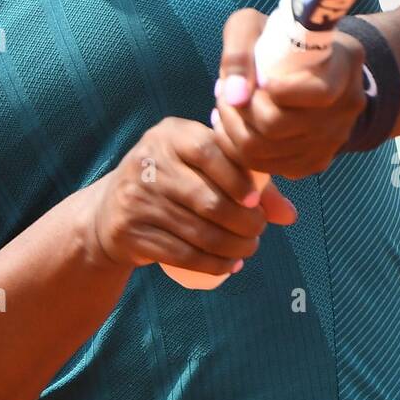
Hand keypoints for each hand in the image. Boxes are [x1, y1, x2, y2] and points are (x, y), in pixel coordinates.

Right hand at [85, 116, 294, 277]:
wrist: (109, 211)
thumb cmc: (171, 182)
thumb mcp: (199, 167)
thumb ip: (246, 181)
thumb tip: (289, 215)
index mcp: (169, 135)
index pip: (207, 150)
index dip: (236, 177)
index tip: (254, 200)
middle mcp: (148, 161)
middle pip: (206, 198)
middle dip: (242, 222)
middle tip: (257, 232)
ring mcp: (136, 198)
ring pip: (197, 231)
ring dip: (232, 247)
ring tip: (248, 249)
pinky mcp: (130, 232)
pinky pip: (181, 254)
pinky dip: (211, 264)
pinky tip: (229, 265)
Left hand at [211, 8, 366, 178]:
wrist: (306, 64)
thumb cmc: (277, 39)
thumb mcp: (254, 25)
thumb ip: (239, 52)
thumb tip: (234, 96)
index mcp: (345, 64)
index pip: (318, 92)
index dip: (276, 90)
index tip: (257, 77)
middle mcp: (348, 105)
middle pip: (278, 126)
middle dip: (239, 110)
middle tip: (225, 93)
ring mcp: (335, 139)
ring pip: (265, 152)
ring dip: (232, 130)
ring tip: (225, 107)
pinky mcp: (316, 161)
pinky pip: (268, 167)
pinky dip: (239, 149)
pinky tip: (234, 126)